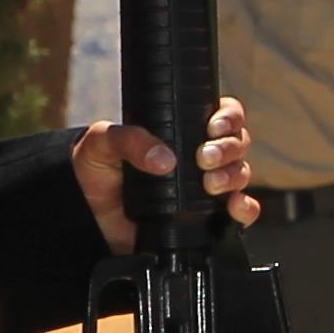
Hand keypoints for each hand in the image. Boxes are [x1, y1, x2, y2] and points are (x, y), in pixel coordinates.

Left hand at [71, 99, 262, 249]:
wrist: (87, 217)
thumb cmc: (95, 170)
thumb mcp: (101, 143)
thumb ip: (128, 140)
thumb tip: (164, 160)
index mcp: (183, 129)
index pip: (223, 113)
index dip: (228, 117)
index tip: (212, 127)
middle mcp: (201, 156)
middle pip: (238, 143)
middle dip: (228, 149)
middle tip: (203, 159)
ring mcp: (207, 187)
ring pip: (242, 173)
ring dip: (234, 176)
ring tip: (210, 185)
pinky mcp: (209, 218)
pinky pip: (243, 211)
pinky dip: (246, 209)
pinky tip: (233, 208)